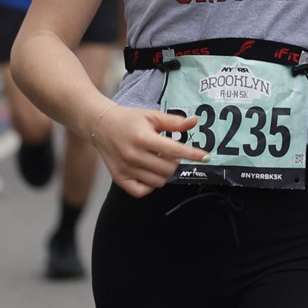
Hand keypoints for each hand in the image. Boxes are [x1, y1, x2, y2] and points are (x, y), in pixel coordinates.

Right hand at [86, 102, 208, 198]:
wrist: (101, 126)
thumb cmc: (129, 120)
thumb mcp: (152, 116)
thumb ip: (174, 122)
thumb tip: (194, 122)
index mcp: (143, 138)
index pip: (174, 150)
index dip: (193, 154)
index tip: (206, 157)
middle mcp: (134, 156)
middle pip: (168, 169)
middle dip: (177, 162)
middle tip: (174, 154)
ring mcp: (126, 169)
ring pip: (158, 182)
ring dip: (166, 173)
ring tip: (161, 160)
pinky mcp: (119, 179)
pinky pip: (142, 191)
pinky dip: (151, 185)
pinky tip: (151, 173)